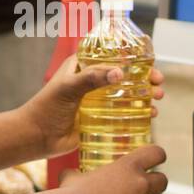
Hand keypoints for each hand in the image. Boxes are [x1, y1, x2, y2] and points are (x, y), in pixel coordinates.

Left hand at [20, 55, 165, 156]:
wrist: (36, 136)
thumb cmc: (46, 108)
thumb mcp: (68, 87)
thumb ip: (91, 78)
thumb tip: (119, 74)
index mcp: (83, 66)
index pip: (112, 56)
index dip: (133, 58)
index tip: (149, 62)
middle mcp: (93, 81)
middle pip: (125, 76)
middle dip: (145, 78)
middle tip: (158, 83)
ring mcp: (98, 101)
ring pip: (128, 94)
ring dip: (145, 96)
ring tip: (157, 99)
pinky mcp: (101, 119)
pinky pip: (123, 114)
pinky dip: (139, 113)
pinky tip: (150, 115)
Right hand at [58, 145, 166, 193]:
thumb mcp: (73, 177)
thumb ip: (77, 174)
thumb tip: (68, 175)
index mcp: (127, 167)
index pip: (156, 154)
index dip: (157, 157)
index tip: (156, 162)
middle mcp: (139, 185)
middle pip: (162, 182)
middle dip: (156, 187)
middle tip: (148, 192)